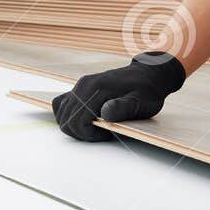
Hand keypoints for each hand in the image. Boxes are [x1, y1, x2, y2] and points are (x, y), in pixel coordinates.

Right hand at [53, 53, 185, 141]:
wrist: (147, 75)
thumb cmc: (146, 91)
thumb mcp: (141, 102)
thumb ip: (123, 108)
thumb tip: (105, 113)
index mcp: (98, 88)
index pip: (78, 121)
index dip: (90, 134)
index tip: (107, 133)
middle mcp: (85, 84)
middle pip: (66, 120)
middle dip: (82, 133)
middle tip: (103, 131)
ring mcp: (81, 85)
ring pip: (62, 114)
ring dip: (76, 126)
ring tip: (97, 126)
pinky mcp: (80, 87)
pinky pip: (62, 104)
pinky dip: (68, 116)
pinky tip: (86, 120)